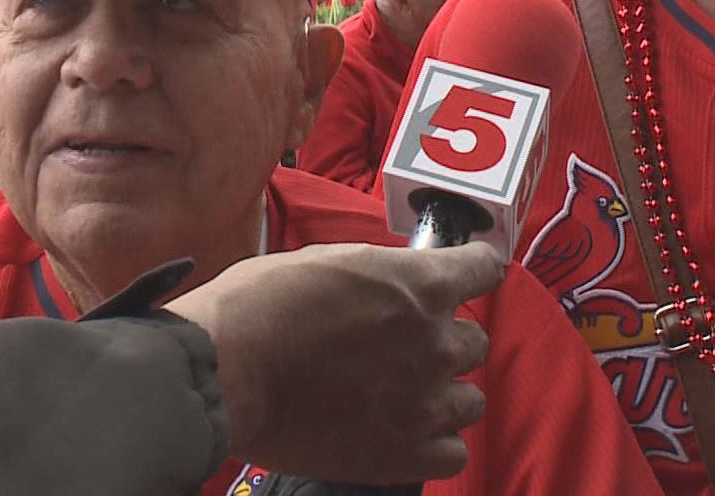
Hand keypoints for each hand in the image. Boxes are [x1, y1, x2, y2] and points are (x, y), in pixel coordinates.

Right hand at [165, 241, 504, 484]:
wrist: (229, 370)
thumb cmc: (263, 306)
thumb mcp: (329, 261)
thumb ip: (379, 274)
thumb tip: (391, 284)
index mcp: (421, 285)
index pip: (485, 269)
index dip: (475, 270)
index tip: (466, 276)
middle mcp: (436, 342)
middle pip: (476, 341)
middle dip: (445, 342)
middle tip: (405, 348)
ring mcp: (426, 402)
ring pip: (471, 401)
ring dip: (445, 395)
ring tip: (404, 398)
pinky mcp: (406, 454)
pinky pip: (453, 453)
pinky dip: (434, 445)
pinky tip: (403, 436)